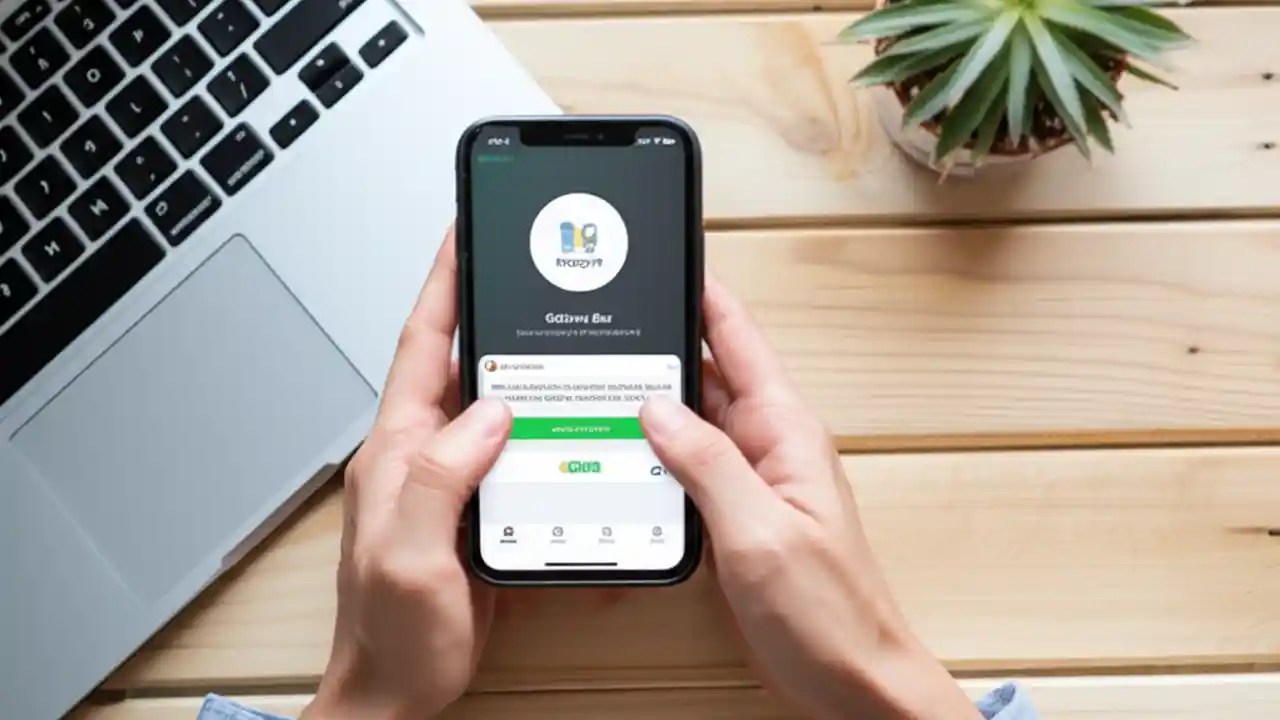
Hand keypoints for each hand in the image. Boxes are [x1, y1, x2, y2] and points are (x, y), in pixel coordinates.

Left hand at [303, 229, 510, 719]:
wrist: (394, 692)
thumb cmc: (390, 634)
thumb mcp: (410, 554)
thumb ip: (442, 476)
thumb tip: (488, 411)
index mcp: (397, 452)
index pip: (421, 349)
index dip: (443, 288)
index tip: (462, 236)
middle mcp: (419, 456)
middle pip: (454, 363)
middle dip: (483, 307)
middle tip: (518, 267)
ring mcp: (445, 480)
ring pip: (485, 404)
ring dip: (515, 366)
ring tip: (549, 327)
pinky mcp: (470, 508)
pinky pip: (504, 451)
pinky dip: (532, 426)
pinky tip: (558, 418)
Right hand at [640, 279, 978, 719]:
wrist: (852, 682)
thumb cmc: (830, 615)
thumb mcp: (760, 533)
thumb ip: (707, 465)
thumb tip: (656, 408)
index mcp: (786, 432)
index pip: (739, 341)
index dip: (703, 295)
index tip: (667, 258)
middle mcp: (767, 447)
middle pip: (706, 377)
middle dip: (659, 350)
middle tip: (605, 324)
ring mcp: (751, 482)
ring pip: (690, 424)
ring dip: (651, 409)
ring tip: (596, 385)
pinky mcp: (735, 517)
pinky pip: (687, 470)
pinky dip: (654, 459)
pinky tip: (621, 459)